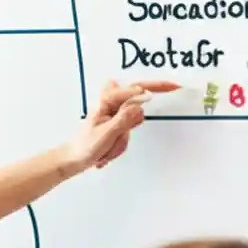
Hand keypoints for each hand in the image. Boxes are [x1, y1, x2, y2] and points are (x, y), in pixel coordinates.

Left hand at [62, 79, 179, 174]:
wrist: (73, 161)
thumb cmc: (85, 147)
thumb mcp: (106, 133)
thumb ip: (124, 117)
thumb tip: (140, 101)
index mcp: (106, 103)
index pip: (134, 90)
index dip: (153, 87)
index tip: (171, 88)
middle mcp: (110, 106)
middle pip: (136, 93)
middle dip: (151, 93)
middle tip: (174, 87)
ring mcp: (114, 116)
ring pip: (133, 119)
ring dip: (124, 138)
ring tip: (109, 148)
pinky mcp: (115, 126)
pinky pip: (128, 131)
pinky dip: (122, 143)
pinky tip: (108, 152)